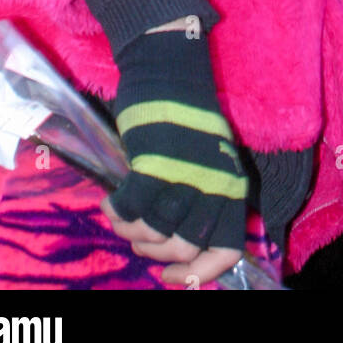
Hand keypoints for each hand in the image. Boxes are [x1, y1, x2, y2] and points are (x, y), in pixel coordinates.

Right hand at [107, 31, 247, 275]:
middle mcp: (214, 186)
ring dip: (131, 231)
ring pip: (153, 234)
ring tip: (122, 213)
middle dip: (153, 249)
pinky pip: (129, 209)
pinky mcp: (154, 163)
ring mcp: (185, 176)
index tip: (170, 275)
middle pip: (182, 248)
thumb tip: (179, 247)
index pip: (226, 250)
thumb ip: (199, 200)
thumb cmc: (184, 116)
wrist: (169, 67)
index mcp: (231, 186)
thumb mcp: (207, 162)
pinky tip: (110, 200)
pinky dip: (115, 211)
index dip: (199, 273)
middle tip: (137, 232)